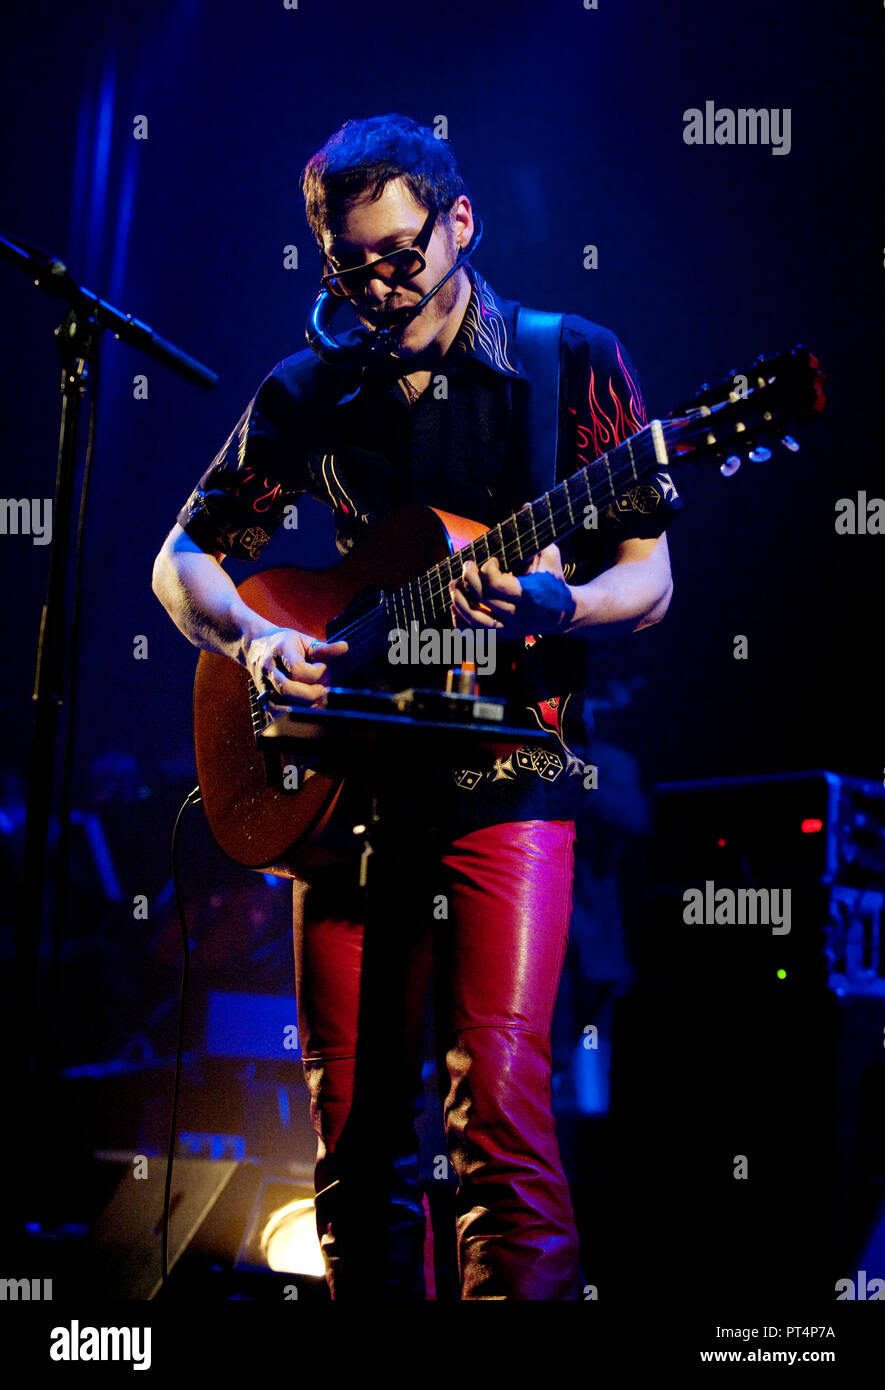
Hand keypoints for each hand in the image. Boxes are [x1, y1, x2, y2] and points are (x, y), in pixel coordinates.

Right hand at [244, 629, 347, 711]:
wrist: (254, 644)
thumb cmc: (285, 643)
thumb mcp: (303, 640)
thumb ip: (324, 648)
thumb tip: (345, 648)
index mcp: (281, 650)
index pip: (298, 669)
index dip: (316, 673)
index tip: (323, 668)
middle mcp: (269, 668)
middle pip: (288, 689)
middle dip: (311, 694)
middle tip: (323, 691)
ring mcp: (263, 683)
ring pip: (281, 703)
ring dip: (303, 706)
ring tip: (317, 701)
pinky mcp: (262, 696)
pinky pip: (276, 711)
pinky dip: (292, 713)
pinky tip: (304, 708)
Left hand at [449, 543, 575, 636]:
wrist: (566, 614)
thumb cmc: (554, 580)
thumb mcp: (550, 555)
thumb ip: (535, 535)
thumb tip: (523, 506)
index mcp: (531, 595)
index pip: (497, 585)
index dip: (487, 570)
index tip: (491, 560)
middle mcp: (519, 615)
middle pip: (483, 600)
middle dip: (469, 580)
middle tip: (466, 566)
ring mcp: (510, 629)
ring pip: (476, 621)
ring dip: (459, 602)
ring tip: (454, 586)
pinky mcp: (504, 637)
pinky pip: (475, 635)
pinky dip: (461, 623)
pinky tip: (456, 607)